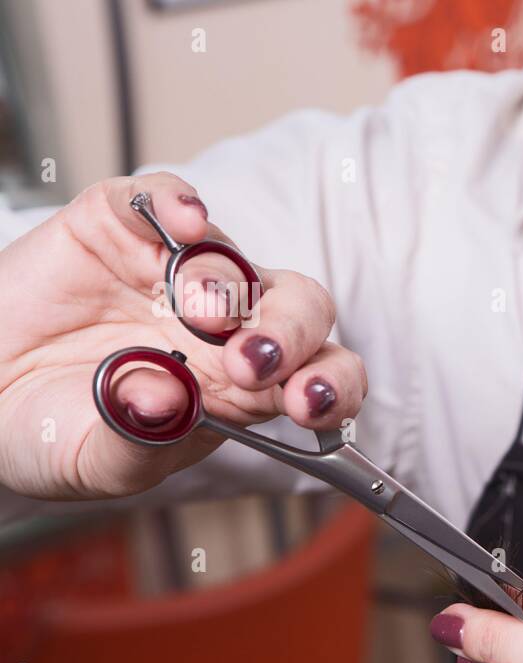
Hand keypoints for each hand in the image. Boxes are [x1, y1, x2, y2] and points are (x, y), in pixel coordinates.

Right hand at [0, 172, 365, 498]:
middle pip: (301, 310)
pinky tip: (184, 221)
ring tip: (196, 311)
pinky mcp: (122, 226)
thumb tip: (170, 402)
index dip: (331, 386)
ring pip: (237, 258)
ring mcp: (177, 272)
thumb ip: (141, 442)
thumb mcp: (96, 462)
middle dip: (293, 332)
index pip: (321, 377)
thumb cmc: (49, 432)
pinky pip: (163, 198)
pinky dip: (178, 200)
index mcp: (243, 389)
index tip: (307, 402)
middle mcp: (227, 328)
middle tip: (253, 361)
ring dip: (229, 283)